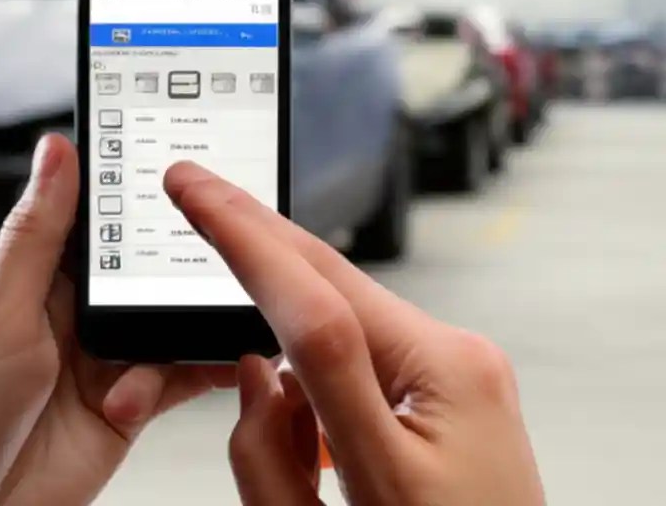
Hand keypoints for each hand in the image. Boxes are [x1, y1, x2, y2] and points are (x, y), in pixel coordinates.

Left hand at [0, 135, 233, 504]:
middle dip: (181, 267)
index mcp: (31, 277)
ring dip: (183, 333)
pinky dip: (205, 370)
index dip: (139, 195)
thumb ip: (38, 235)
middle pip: (148, 267)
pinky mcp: (134, 401)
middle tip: (222, 258)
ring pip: (173, 319)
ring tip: (179, 349)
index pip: (95, 217)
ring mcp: (106, 358)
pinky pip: (185, 373)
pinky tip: (218, 366)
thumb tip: (56, 150)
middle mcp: (73, 314)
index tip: (187, 173)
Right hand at [165, 162, 545, 505]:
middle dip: (262, 247)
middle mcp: (463, 361)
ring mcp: (470, 370)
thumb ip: (276, 455)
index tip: (195, 190)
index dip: (245, 238)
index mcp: (442, 386)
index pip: (317, 300)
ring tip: (314, 474)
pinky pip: (377, 360)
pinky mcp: (465, 386)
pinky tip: (332, 456)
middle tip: (200, 194)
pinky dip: (331, 382)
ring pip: (350, 329)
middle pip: (336, 290)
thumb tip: (254, 374)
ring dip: (299, 356)